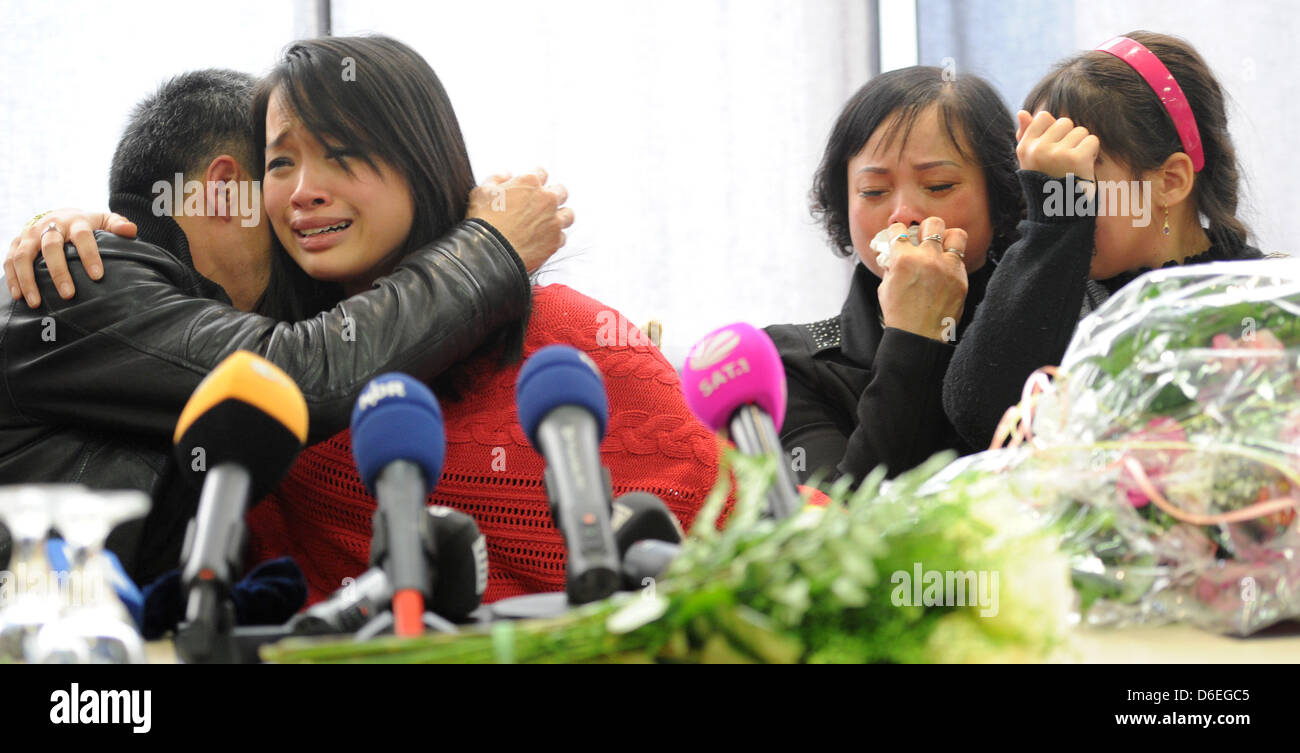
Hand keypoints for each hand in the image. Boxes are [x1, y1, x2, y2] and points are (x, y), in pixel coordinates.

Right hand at [6, 209, 136, 307]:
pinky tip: (19, 297)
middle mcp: (50, 226)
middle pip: (51, 247)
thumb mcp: (104, 221)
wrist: (58, 215)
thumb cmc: (86, 225)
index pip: (83, 236)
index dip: (90, 255)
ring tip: (36, 303)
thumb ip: (118, 225)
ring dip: (28, 280)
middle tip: (69, 295)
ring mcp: (30, 234)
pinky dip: (12, 279)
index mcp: (75, 221)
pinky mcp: (16, 243)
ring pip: (24, 255)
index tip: (97, 276)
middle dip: (59, 272)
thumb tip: (130, 230)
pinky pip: (9, 261)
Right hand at [466, 169, 573, 273]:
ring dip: (560, 216)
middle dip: (553, 195)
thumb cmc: (483, 221)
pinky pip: (562, 237)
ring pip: (568, 214)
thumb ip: (496, 178)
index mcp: (530, 182)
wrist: (489, 253)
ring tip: (548, 222)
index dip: (535, 180)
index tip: (530, 188)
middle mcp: (547, 199)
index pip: (542, 173)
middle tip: (541, 205)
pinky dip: (554, 238)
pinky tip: (543, 240)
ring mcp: (554, 221)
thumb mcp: (482, 192)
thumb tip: (507, 174)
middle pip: (561, 191)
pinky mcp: (555, 241)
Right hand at [877, 217, 968, 341]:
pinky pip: (960, 259)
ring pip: (956, 234)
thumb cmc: (899, 314)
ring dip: (947, 238)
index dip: (896, 231)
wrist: (918, 337)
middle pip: (933, 223)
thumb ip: (891, 266)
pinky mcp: (961, 279)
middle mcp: (927, 258)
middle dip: (926, 228)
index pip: (899, 229)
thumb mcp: (885, 287)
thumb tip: (893, 255)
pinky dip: (952, 261)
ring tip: (942, 247)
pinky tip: (945, 270)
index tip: (898, 235)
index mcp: (903, 258)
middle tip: (923, 238)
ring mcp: (947, 267)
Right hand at [1015, 110, 1099, 181]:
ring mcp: (1057, 153)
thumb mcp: (1030, 159)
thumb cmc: (1045, 181)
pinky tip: (1084, 167)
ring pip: (1080, 131)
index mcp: (1025, 147)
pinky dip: (1092, 153)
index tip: (1053, 148)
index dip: (1054, 130)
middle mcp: (1038, 148)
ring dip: (1082, 146)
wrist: (1058, 211)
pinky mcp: (1076, 158)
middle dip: (1070, 138)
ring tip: (1074, 165)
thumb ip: (1025, 134)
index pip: (1044, 117)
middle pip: (1064, 122)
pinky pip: (1092, 140)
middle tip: (1065, 160)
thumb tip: (1022, 112)